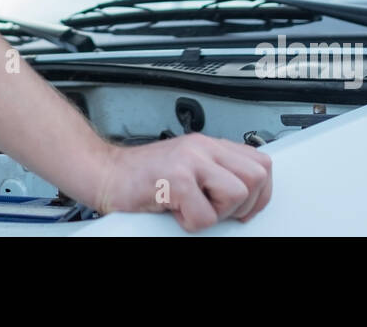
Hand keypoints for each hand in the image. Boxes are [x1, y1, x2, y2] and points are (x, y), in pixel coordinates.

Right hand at [92, 134, 271, 231]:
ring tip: (193, 208)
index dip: (259, 193)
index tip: (243, 208)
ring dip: (217, 212)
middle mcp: (203, 147)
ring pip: (237, 193)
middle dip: (243, 203)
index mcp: (210, 145)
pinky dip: (190, 222)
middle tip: (215, 209)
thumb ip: (215, 171)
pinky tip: (174, 211)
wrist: (105, 173)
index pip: (261, 164)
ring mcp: (189, 161)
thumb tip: (248, 195)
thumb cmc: (142, 176)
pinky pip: (204, 214)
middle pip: (257, 176)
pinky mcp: (175, 179)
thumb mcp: (187, 165)